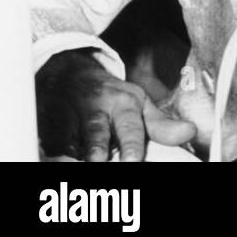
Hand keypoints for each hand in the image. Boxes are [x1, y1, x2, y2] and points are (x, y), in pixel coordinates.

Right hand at [36, 50, 195, 160]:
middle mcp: (97, 108)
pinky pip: (50, 141)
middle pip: (95, 132)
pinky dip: (55, 150)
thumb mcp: (139, 105)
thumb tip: (189, 133)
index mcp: (124, 104)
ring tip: (77, 160)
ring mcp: (71, 114)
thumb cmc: (110, 96)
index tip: (131, 161)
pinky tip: (60, 156)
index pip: (130, 127)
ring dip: (74, 152)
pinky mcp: (48, 122)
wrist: (71, 73)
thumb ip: (161, 124)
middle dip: (97, 150)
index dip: (130, 145)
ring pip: (69, 138)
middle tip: (99, 162)